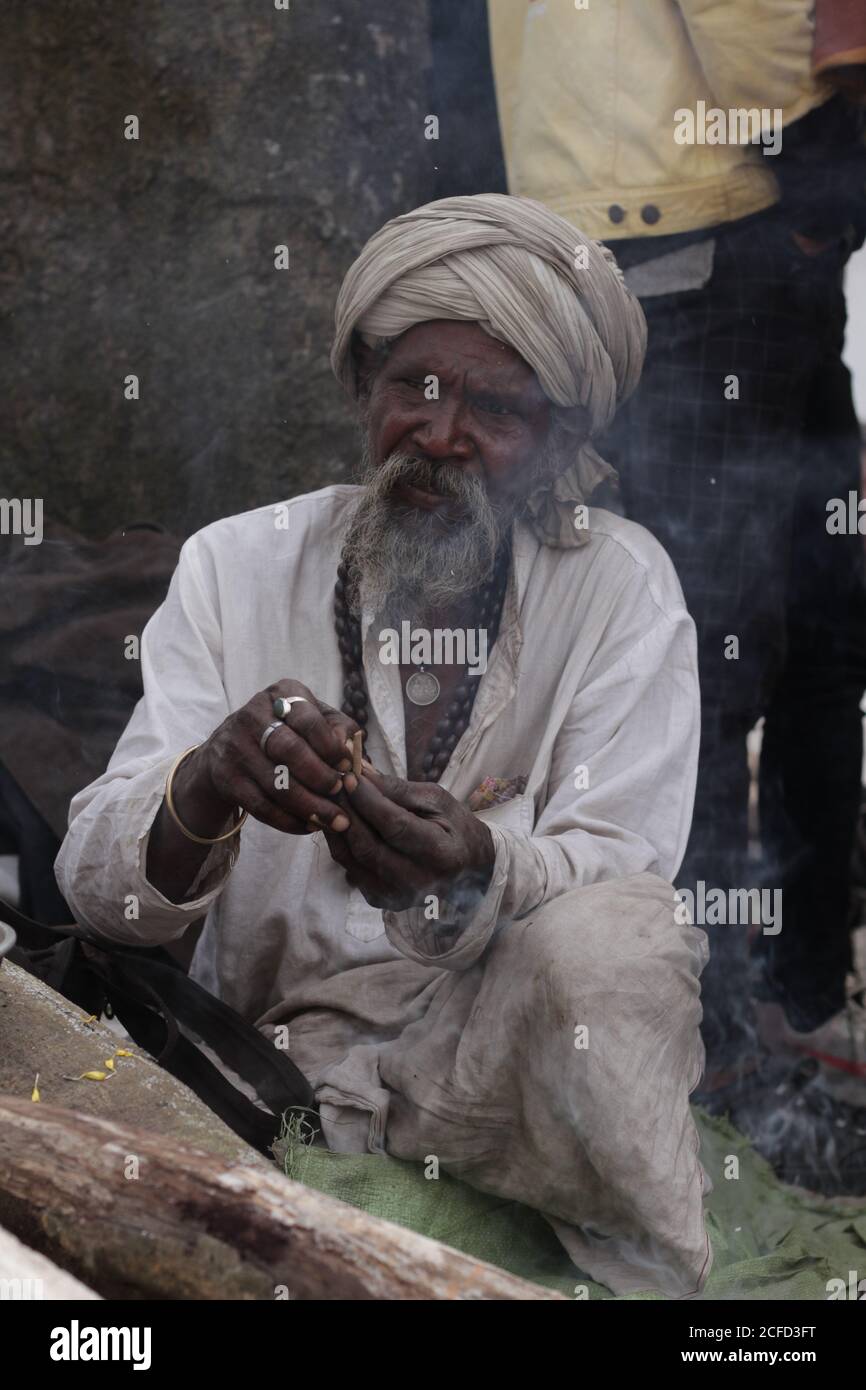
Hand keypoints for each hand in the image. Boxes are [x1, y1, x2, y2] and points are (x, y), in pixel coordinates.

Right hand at [174, 678, 358, 836]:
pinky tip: (310, 826)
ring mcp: (236, 748)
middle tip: (340, 792)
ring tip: (335, 820)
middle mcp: (252, 716)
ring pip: (277, 784)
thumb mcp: (308, 719)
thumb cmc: (284, 732)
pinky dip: (289, 820)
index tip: (348, 766)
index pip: (307, 718)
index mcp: (279, 694)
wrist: (226, 750)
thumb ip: (336, 727)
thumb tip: (353, 750)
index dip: (331, 745)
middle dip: (320, 776)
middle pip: (289, 750)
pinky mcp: (227, 779)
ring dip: (311, 806)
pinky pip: (262, 806)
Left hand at [322, 770, 495, 913]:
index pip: (395, 826)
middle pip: (368, 846)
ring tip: (331, 800)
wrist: (467, 867)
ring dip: (337, 827)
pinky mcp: (382, 900)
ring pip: (352, 860)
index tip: (350, 777)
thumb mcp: (435, 800)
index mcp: (441, 855)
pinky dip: (341, 844)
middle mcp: (419, 882)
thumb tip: (360, 773)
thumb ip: (397, 789)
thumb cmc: (453, 827)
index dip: (368, 801)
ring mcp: (398, 896)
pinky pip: (350, 869)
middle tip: (333, 785)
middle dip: (346, 811)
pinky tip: (340, 822)